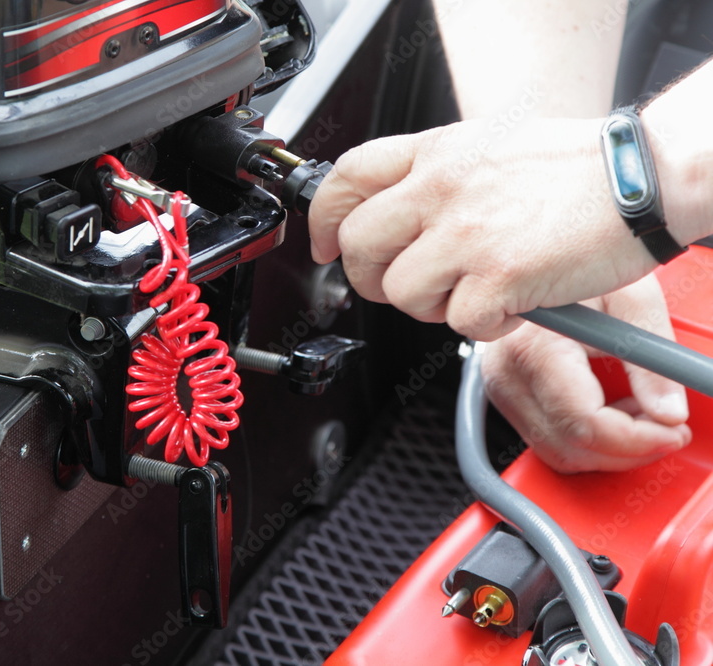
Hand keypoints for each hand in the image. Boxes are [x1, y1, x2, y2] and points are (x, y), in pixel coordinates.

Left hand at [308, 118, 662, 340]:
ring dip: (431, 305)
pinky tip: (511, 302)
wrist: (642, 179)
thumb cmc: (576, 167)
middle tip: (405, 283)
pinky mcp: (496, 276)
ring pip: (400, 292)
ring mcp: (465, 233)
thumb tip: (392, 216)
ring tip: (472, 291)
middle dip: (371, 277)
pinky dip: (484, 324)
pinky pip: (458, 322)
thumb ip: (434, 176)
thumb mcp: (488, 145)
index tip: (324, 245)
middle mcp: (440, 189)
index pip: (346, 178)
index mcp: (435, 153)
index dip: (323, 219)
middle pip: (358, 246)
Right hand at [481, 275, 690, 472]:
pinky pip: (545, 440)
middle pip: (569, 445)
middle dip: (627, 449)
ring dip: (607, 449)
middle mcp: (506, 372)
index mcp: (533, 347)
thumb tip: (669, 413)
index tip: (672, 432)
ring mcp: (499, 386)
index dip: (635, 439)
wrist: (546, 251)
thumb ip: (652, 364)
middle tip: (667, 430)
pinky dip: (584, 440)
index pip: (582, 421)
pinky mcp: (502, 394)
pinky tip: (610, 412)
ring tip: (640, 415)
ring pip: (557, 452)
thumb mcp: (633, 301)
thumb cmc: (584, 261)